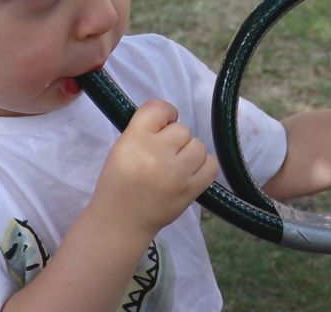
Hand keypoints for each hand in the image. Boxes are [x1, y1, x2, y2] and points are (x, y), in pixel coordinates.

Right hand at [89, 100, 218, 239]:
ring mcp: (176, 173)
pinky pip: (211, 165)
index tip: (162, 125)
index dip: (164, 114)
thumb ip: (144, 130)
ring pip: (198, 145)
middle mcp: (156, 153)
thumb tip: (171, 118)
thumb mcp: (121, 148)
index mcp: (134, 140)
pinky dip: (203, 166)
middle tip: (162, 155)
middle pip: (182, 129)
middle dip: (174, 139)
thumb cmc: (119, 183)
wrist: (121, 221)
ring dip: (189, 152)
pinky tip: (189, 172)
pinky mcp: (190, 190)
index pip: (158, 108)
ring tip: (175, 165)